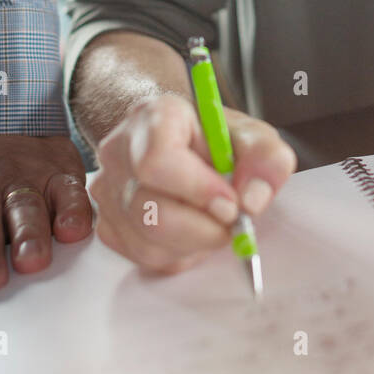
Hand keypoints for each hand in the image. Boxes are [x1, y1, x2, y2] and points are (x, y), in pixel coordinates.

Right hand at [90, 93, 296, 273]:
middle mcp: (120, 150)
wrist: (183, 144)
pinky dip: (176, 253)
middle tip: (231, 221)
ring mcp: (107, 189)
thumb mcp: (254, 137)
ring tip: (211, 221)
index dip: (198, 191)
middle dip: (202, 228)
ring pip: (147, 241)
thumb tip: (252, 200)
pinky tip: (191, 229)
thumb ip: (265, 160)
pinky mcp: (107, 222)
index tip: (230, 203)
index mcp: (154, 117)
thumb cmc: (216, 140)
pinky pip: (142, 257)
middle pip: (152, 211)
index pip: (158, 161)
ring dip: (193, 243)